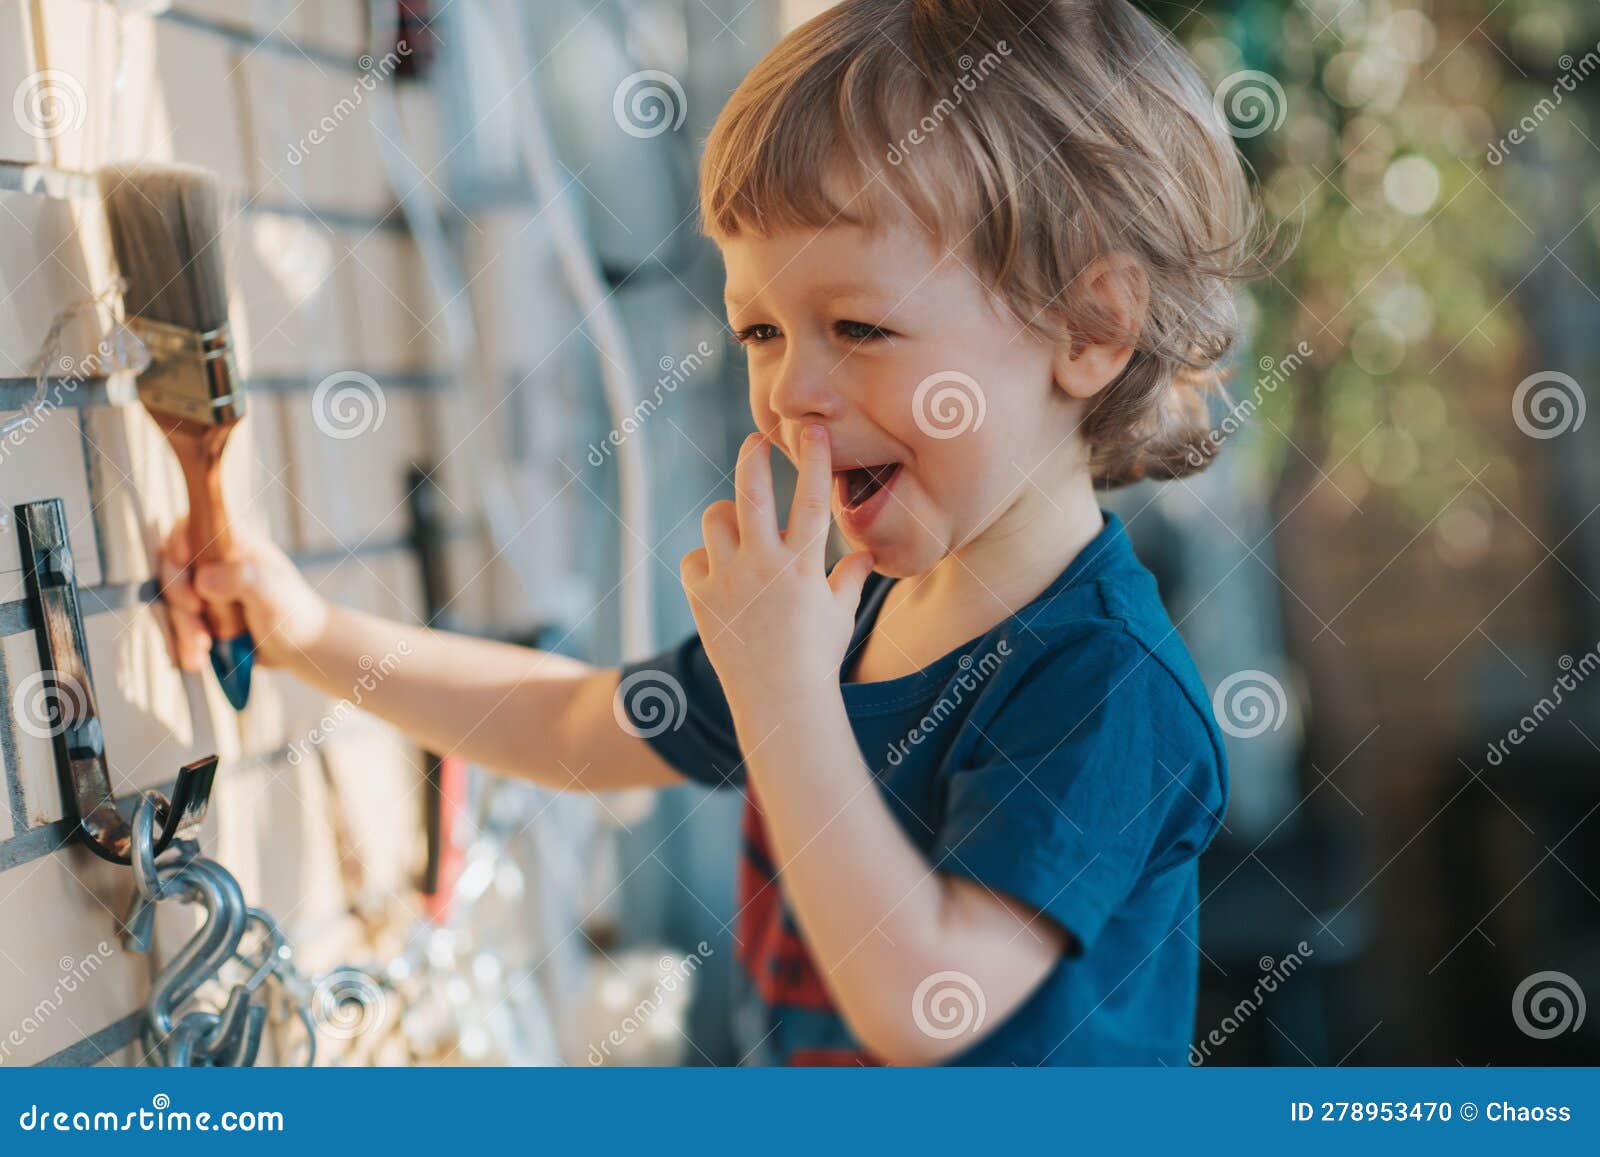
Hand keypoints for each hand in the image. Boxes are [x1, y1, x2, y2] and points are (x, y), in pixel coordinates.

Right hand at [157, 518, 328, 671]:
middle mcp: (215, 563)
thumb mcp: (273, 593)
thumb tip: (203, 579)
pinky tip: (196, 659)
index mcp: (234, 543)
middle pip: (174, 566)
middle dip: (178, 594)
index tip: (183, 561)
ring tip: (202, 649)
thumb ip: (243, 579)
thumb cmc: (294, 612)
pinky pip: (177, 627)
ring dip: (182, 627)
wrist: (300, 648)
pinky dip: (182, 644)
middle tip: (196, 613)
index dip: (181, 538)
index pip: (195, 525)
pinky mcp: (200, 617)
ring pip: (172, 601)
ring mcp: (204, 591)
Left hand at [680, 425, 875, 723]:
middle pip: (753, 493)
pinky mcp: (702, 598)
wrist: (778, 701)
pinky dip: (705, 562)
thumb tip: (867, 555)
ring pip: (716, 520)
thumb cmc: (817, 659)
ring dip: (726, 518)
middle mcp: (764, 565)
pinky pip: (694, 560)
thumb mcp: (840, 615)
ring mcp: (729, 580)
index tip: (812, 430)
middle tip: (755, 441)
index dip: (813, 460)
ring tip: (736, 529)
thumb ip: (850, 578)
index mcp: (803, 566)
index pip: (812, 499)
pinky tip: (718, 576)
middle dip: (753, 458)